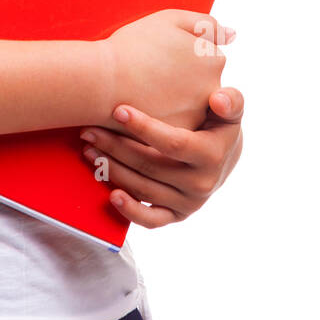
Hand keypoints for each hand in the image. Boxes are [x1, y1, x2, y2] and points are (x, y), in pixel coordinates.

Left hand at [79, 87, 244, 228]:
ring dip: (112, 169)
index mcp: (211, 155)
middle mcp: (200, 183)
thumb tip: (217, 99)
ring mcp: (188, 203)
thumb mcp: (231, 111)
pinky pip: (151, 220)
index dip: (144, 127)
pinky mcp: (177, 215)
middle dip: (115, 146)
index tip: (117, 110)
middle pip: (149, 165)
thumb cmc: (219, 125)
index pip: (173, 143)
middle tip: (88, 129)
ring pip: (143, 188)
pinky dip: (130, 211)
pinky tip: (110, 194)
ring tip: (88, 150)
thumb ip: (230, 101)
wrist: (225, 158)